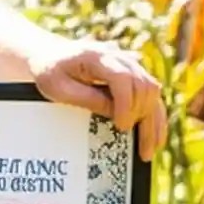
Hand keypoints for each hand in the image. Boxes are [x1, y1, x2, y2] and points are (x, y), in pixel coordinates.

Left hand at [28, 38, 168, 161]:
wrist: (48, 54)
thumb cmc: (49, 71)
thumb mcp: (58, 88)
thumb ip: (86, 99)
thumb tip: (114, 114)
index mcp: (96, 57)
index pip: (123, 78)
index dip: (126, 105)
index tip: (121, 127)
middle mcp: (117, 57)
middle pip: (143, 85)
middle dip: (143, 118)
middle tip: (138, 146)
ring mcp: (126, 63)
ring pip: (152, 89)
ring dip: (154, 120)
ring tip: (149, 149)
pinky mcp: (130, 73)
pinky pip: (150, 92)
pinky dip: (154, 114)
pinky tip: (154, 136)